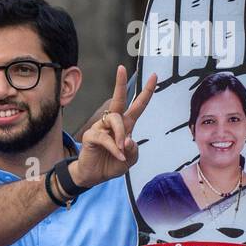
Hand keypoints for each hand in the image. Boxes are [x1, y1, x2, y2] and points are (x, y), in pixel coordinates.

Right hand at [70, 65, 154, 188]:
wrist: (94, 177)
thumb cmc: (112, 164)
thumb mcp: (130, 159)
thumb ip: (133, 149)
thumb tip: (127, 139)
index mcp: (126, 126)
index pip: (138, 106)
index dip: (147, 92)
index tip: (154, 76)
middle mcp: (113, 123)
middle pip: (118, 100)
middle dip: (120, 83)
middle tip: (121, 68)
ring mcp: (101, 128)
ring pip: (114, 120)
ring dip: (120, 134)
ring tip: (121, 149)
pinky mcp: (91, 136)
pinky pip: (105, 137)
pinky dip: (113, 147)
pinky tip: (117, 154)